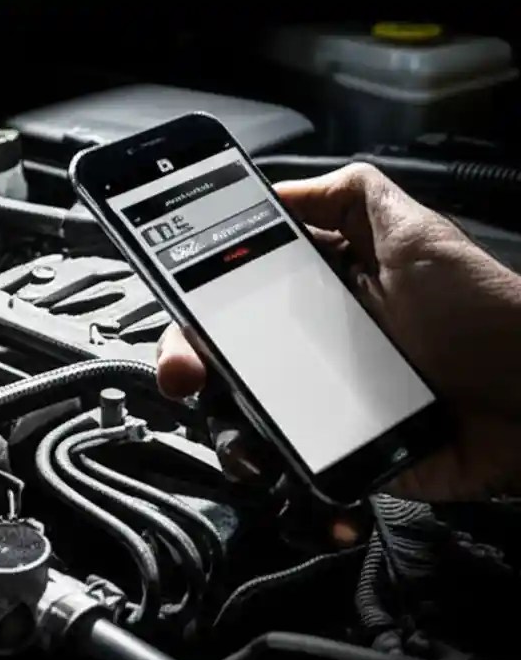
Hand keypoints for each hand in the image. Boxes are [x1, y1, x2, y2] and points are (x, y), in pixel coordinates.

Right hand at [157, 163, 520, 501]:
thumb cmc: (482, 313)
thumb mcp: (415, 234)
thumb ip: (349, 198)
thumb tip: (274, 188)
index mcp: (314, 292)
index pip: (228, 292)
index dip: (191, 302)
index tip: (178, 311)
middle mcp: (304, 345)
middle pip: (214, 357)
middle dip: (185, 364)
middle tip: (188, 376)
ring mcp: (314, 403)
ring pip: (232, 417)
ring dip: (224, 429)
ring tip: (247, 438)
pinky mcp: (333, 454)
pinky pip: (278, 464)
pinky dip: (270, 470)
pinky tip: (279, 467)